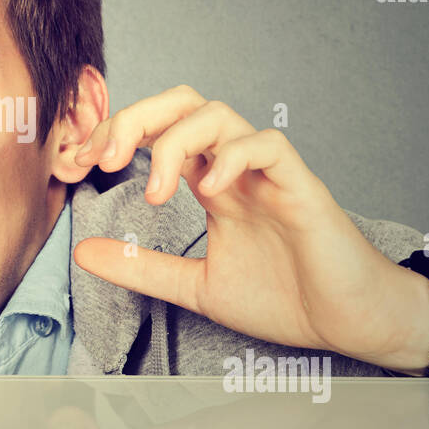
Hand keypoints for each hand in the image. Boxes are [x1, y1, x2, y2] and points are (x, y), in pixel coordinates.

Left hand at [72, 85, 425, 368]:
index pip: (156, 132)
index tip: (80, 163)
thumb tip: (81, 252)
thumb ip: (141, 266)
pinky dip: (233, 157)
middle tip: (104, 157)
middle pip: (182, 103)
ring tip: (156, 190)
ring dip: (175, 141)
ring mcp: (268, 172)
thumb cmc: (284, 298)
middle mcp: (235, 168)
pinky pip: (267, 145)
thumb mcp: (194, 286)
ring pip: (217, 115)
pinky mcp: (301, 186)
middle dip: (135, 117)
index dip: (114, 135)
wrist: (348, 324)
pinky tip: (210, 189)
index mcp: (211, 182)